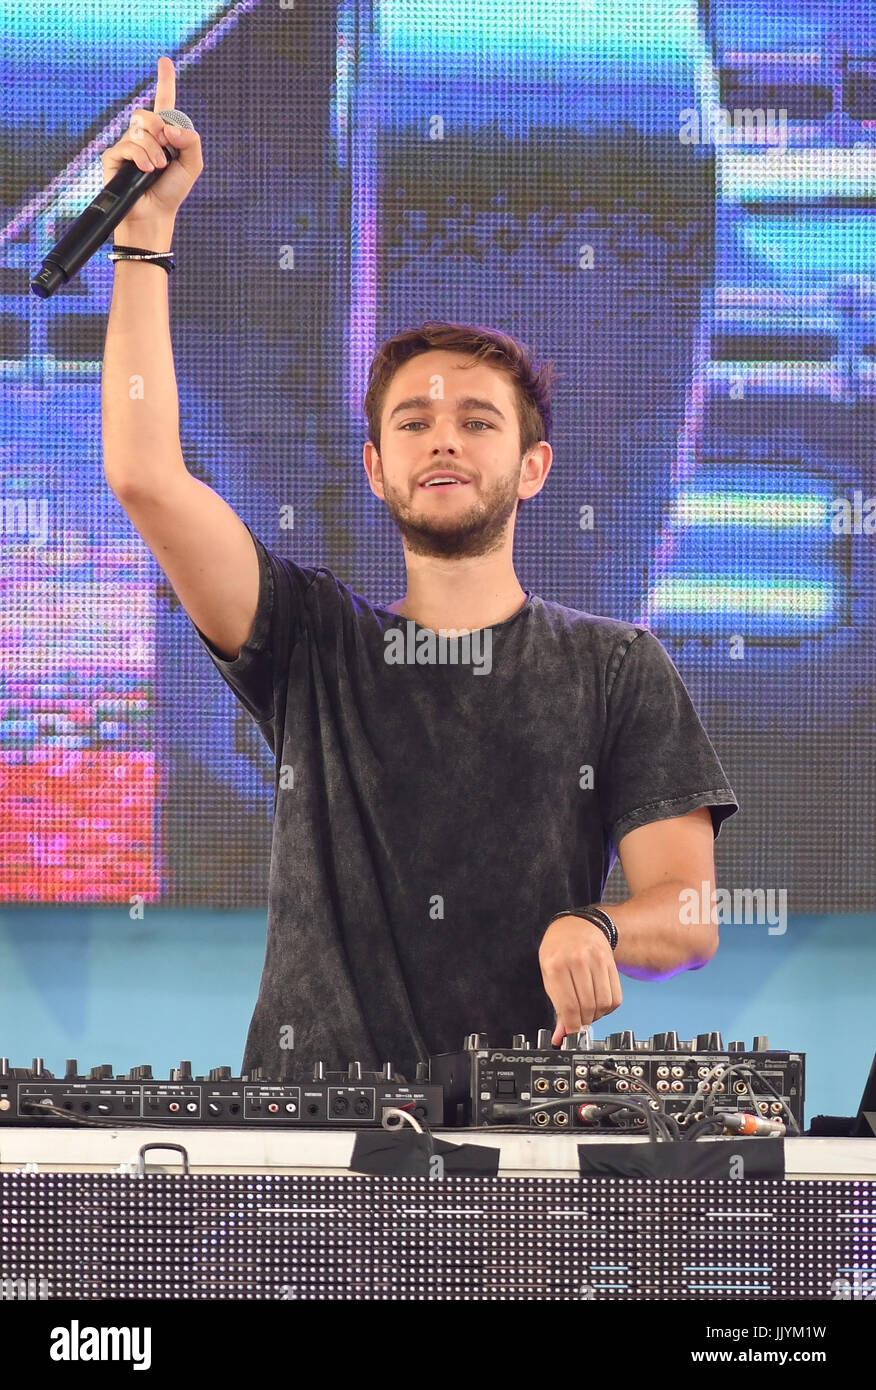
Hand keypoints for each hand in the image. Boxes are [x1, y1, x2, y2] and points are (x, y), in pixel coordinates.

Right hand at [102, 56, 202, 241]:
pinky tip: (145, 172)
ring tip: (157, 169)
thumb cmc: (172, 191)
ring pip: (139, 129)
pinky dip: (142, 158)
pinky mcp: (114, 156)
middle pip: (147, 114)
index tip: (165, 60)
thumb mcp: (192, 165)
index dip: (165, 80)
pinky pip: (129, 145)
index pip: (164, 102)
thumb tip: (168, 127)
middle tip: (166, 155)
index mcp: (163, 133)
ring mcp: (127, 144)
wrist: (154, 215)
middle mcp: (143, 135)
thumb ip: (190, 140)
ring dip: (153, 150)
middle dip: (160, 132)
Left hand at [538, 914, 622, 1044]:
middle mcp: (577, 961)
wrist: (577, 925)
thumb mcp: (549, 975)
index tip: (571, 1035)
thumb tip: (561, 1036)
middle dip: (583, 1022)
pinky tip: (599, 1003)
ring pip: (603, 1003)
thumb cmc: (558, 950)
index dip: (571, 1026)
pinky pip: (615, 996)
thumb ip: (557, 1006)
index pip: (568, 1006)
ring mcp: (596, 960)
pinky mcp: (611, 962)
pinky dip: (608, 1008)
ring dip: (596, 1016)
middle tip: (579, 1023)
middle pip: (588, 1007)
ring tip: (588, 1012)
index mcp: (556, 965)